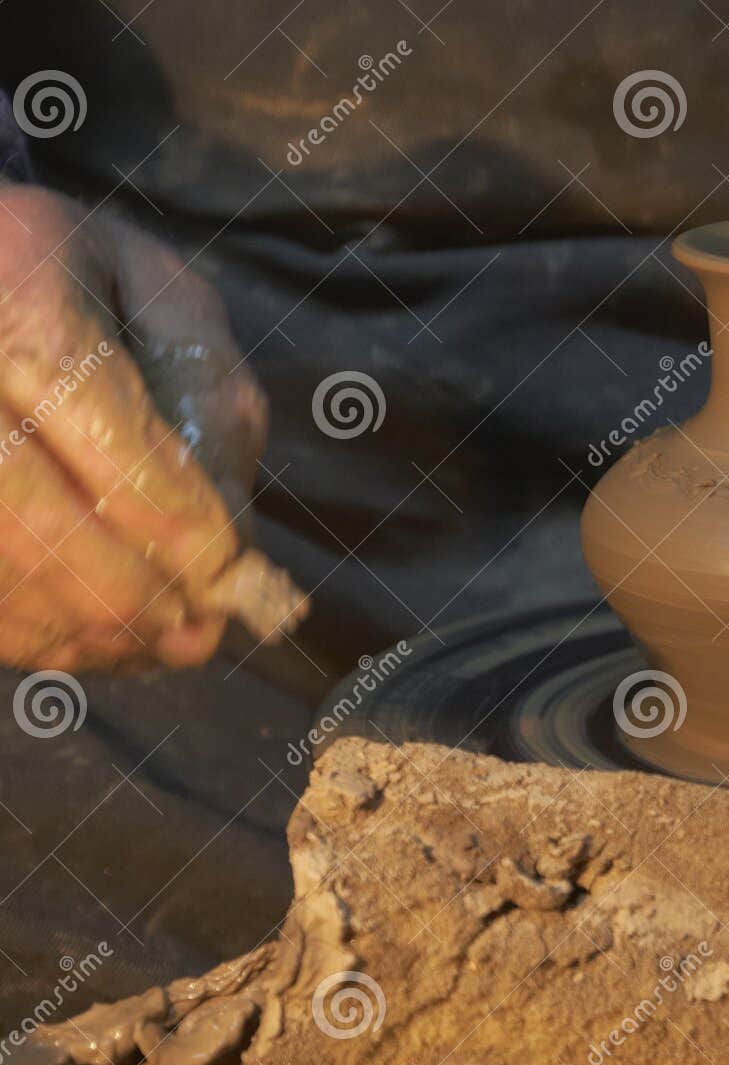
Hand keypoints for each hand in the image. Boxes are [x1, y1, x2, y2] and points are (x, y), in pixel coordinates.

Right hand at [0, 181, 267, 669]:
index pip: (87, 402)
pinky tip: (85, 642)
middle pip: (12, 493)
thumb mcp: (163, 299)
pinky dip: (18, 627)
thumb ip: (209, 399)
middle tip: (192, 632)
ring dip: (68, 622)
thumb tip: (231, 535)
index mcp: (14, 274)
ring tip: (152, 648)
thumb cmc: (72, 278)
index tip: (222, 567)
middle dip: (114, 583)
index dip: (161, 500)